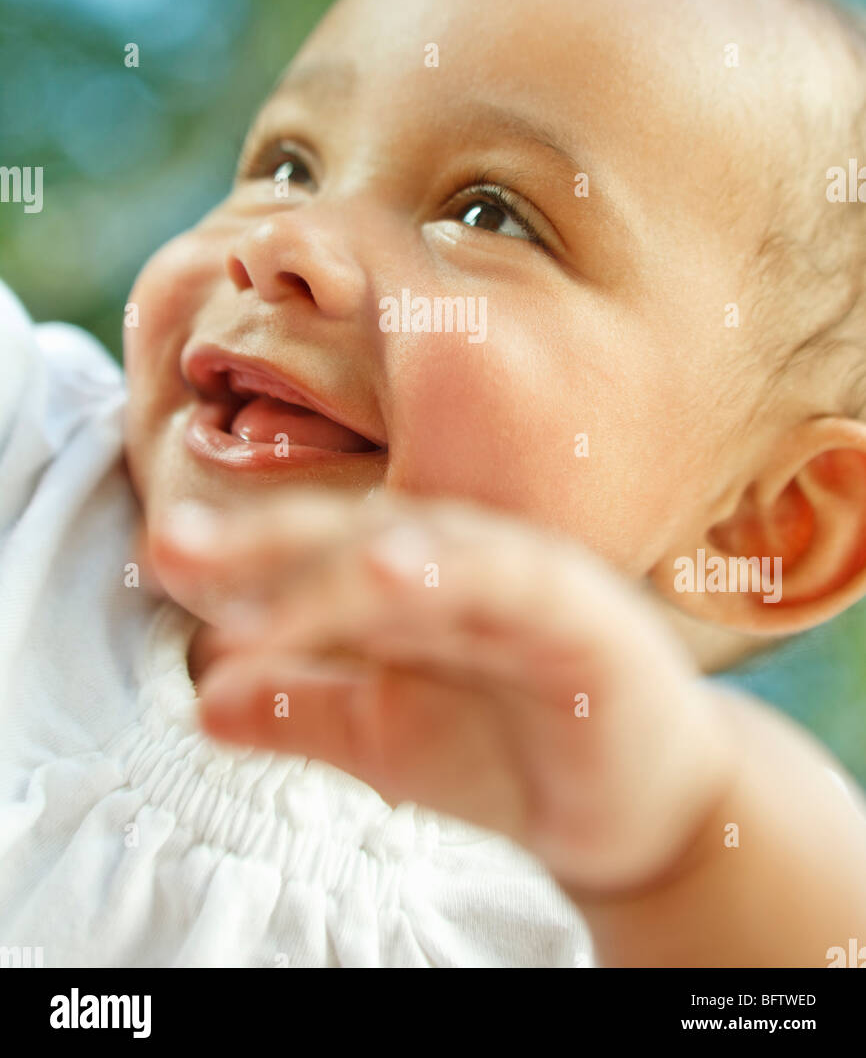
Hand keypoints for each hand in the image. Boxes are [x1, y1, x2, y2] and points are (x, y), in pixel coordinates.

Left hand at [151, 490, 733, 894]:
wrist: (635, 813)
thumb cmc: (510, 753)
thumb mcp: (387, 735)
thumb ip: (306, 710)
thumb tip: (203, 701)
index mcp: (418, 578)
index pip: (318, 554)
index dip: (242, 555)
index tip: (161, 558)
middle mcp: (467, 562)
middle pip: (358, 535)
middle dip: (269, 541)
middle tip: (177, 545)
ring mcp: (528, 582)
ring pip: (435, 551)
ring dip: (354, 557)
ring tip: (273, 566)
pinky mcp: (589, 620)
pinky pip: (525, 587)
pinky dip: (467, 573)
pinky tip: (402, 571)